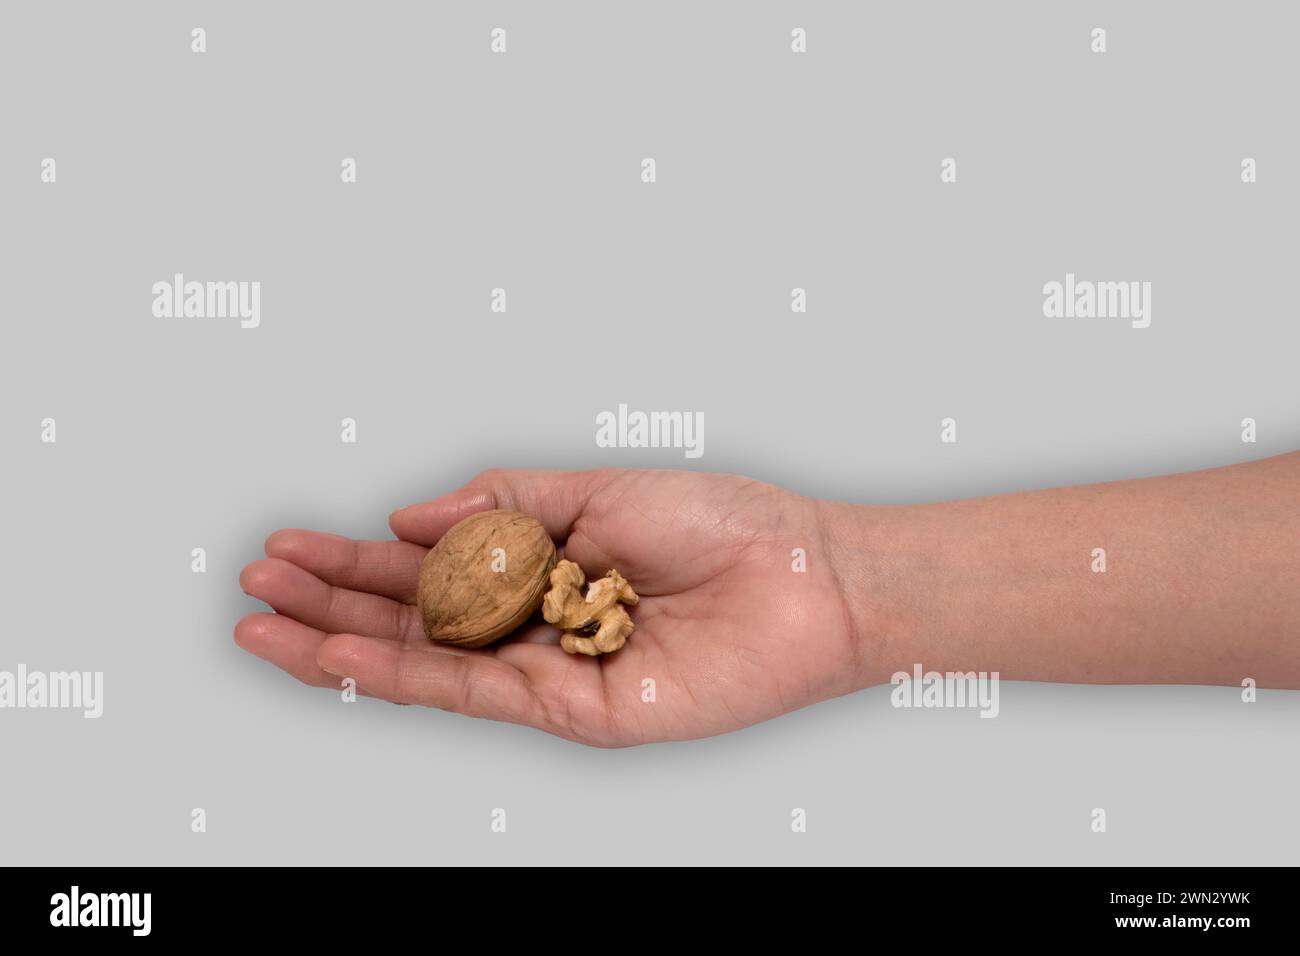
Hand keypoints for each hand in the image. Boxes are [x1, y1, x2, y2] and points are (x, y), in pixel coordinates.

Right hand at [236, 469, 864, 745]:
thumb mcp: (597, 490)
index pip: (434, 572)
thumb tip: (409, 516)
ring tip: (265, 624)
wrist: (811, 576)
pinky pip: (480, 689)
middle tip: (254, 583)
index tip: (292, 545)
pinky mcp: (579, 710)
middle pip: (417, 621)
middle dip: (332, 602)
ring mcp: (555, 671)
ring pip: (430, 663)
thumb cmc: (725, 527)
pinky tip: (346, 652)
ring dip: (344, 645)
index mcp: (547, 569)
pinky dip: (408, 672)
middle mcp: (541, 624)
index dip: (359, 561)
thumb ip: (502, 504)